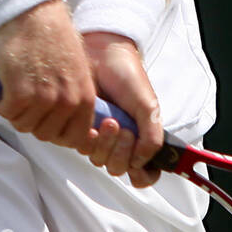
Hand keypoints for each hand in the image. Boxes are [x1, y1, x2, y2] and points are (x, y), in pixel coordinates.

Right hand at [0, 0, 100, 157]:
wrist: (34, 16)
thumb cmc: (54, 40)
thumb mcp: (79, 72)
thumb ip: (76, 98)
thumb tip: (72, 126)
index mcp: (85, 97)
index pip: (75, 138)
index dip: (58, 134)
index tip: (46, 123)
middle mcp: (66, 101)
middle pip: (45, 134)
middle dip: (34, 122)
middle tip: (26, 105)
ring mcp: (43, 98)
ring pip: (23, 125)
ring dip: (16, 113)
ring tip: (15, 96)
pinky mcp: (19, 92)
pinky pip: (7, 113)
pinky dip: (1, 105)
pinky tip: (3, 93)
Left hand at [80, 31, 162, 188]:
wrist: (102, 56)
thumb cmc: (128, 77)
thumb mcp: (148, 106)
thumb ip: (152, 137)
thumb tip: (141, 163)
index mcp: (142, 138)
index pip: (144, 173)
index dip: (144, 175)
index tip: (140, 166)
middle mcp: (121, 142)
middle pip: (120, 169)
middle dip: (123, 152)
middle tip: (124, 129)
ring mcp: (100, 137)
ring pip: (101, 161)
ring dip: (107, 144)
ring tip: (110, 120)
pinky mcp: (79, 130)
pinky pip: (83, 148)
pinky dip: (90, 138)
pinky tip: (94, 121)